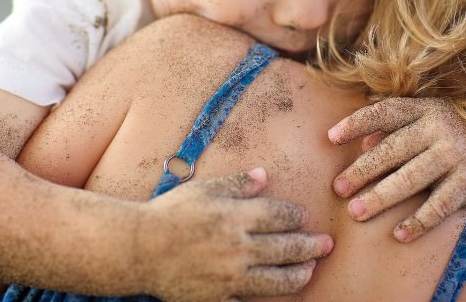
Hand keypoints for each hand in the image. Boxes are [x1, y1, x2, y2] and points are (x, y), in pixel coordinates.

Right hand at [143, 167, 332, 301]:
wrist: (138, 249)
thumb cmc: (169, 213)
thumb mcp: (203, 189)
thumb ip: (236, 183)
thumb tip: (264, 176)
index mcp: (236, 216)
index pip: (278, 215)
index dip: (295, 215)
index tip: (304, 216)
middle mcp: (238, 247)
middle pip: (285, 247)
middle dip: (310, 245)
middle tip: (327, 244)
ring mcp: (230, 277)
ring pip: (275, 279)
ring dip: (298, 274)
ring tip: (310, 270)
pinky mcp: (219, 298)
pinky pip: (250, 301)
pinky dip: (267, 298)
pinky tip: (277, 293)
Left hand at [328, 97, 465, 241]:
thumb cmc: (452, 134)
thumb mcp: (428, 120)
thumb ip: (394, 128)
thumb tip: (361, 143)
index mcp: (426, 109)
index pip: (385, 112)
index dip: (356, 123)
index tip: (330, 139)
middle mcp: (440, 129)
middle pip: (392, 150)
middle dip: (362, 171)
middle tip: (337, 189)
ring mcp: (456, 155)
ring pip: (410, 178)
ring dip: (380, 197)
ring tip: (356, 213)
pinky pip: (439, 206)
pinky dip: (418, 222)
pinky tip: (399, 234)